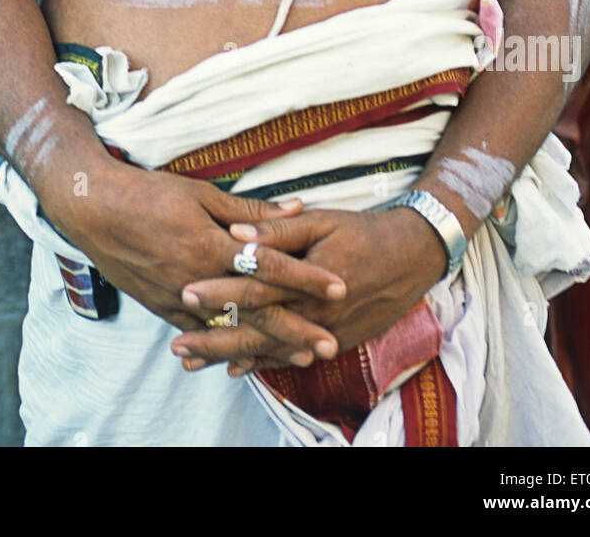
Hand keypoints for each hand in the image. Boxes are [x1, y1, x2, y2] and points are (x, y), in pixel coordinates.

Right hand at [57, 160, 346, 338]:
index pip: (270, 266)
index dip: (306, 278)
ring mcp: (178, 299)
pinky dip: (225, 347)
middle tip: (329, 344)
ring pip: (230, 329)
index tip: (339, 287)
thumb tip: (296, 208)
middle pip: (256, 310)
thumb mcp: (202, 193)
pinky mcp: (162, 309)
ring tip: (299, 358)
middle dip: (295, 329)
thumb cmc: (149, 194)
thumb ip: (250, 210)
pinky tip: (245, 358)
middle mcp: (197, 280)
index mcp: (211, 246)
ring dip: (267, 344)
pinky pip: (200, 334)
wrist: (94, 210)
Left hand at [173, 205, 446, 374]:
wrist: (412, 257)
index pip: (255, 287)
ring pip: (269, 349)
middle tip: (177, 346)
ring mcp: (324, 332)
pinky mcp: (334, 341)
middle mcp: (313, 313)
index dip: (221, 291)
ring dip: (229, 355)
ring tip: (192, 361)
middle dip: (214, 338)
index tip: (187, 292)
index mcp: (306, 280)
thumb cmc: (364, 232)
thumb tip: (237, 234)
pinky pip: (291, 357)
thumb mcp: (321, 220)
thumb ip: (277, 232)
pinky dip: (262, 363)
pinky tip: (234, 369)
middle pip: (256, 329)